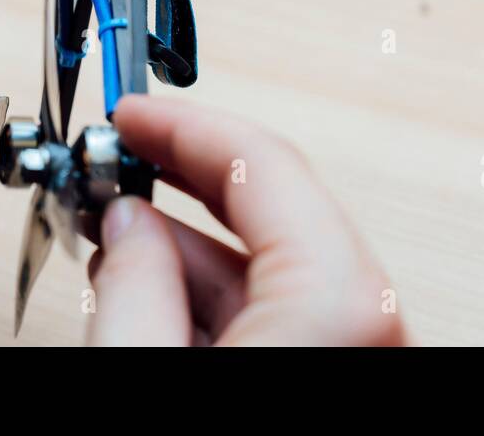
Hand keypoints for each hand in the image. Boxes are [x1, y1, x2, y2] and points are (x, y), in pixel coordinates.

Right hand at [86, 96, 406, 345]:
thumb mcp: (138, 363)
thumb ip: (133, 283)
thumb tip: (128, 226)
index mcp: (338, 302)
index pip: (261, 163)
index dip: (182, 126)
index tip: (129, 115)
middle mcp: (371, 321)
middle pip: (272, 208)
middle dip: (184, 177)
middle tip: (117, 157)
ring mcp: (363, 349)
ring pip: (273, 268)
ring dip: (190, 243)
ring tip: (112, 229)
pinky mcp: (342, 368)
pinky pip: (283, 316)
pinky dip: (215, 296)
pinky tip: (149, 290)